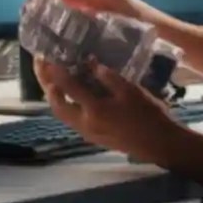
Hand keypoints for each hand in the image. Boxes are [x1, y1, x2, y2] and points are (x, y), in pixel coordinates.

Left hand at [33, 56, 183, 163]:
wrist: (159, 144)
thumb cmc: (148, 115)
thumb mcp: (131, 90)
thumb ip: (109, 77)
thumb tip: (92, 64)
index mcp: (95, 109)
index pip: (68, 88)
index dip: (56, 72)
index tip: (47, 58)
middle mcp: (85, 123)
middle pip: (56, 105)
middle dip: (47, 86)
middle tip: (43, 69)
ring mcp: (88, 132)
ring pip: (62, 115)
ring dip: (54, 98)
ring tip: (52, 81)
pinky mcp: (93, 137)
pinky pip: (72, 120)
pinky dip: (66, 106)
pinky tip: (71, 96)